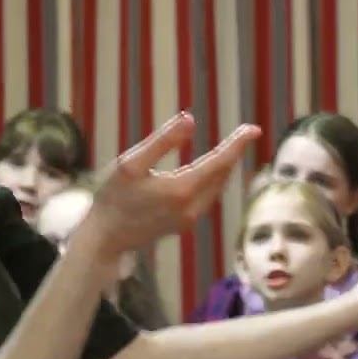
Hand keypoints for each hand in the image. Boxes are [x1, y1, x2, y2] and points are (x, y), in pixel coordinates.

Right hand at [80, 113, 259, 258]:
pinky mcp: (184, 226)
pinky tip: (213, 172)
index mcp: (181, 190)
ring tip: (234, 148)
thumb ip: (162, 141)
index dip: (237, 144)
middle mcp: (191, 207)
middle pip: (222, 176)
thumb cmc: (112, 197)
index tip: (254, 129)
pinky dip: (215, 181)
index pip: (219, 162)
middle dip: (235, 153)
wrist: (104, 238)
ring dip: (227, 168)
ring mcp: (189, 219)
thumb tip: (190, 119)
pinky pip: (208, 198)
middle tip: (246, 133)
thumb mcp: (131, 163)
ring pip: (217, 189)